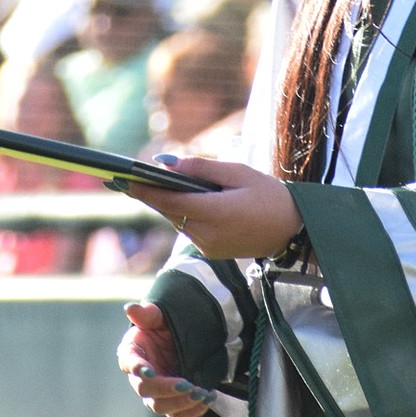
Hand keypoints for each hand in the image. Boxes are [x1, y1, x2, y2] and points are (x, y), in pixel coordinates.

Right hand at [118, 302, 212, 416]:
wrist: (178, 339)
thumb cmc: (162, 325)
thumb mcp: (158, 316)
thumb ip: (146, 314)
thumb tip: (130, 308)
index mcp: (131, 353)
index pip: (130, 363)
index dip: (137, 369)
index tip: (150, 371)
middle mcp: (139, 377)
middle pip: (146, 391)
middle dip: (167, 390)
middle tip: (189, 385)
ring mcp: (154, 392)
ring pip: (161, 407)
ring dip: (182, 403)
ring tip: (203, 393)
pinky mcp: (169, 402)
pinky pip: (176, 415)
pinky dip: (191, 412)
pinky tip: (206, 401)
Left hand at [121, 157, 301, 259]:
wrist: (292, 230)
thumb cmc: (269, 195)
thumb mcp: (238, 172)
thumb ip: (202, 168)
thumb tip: (168, 164)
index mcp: (216, 213)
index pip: (169, 200)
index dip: (144, 190)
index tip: (122, 179)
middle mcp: (208, 234)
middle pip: (169, 211)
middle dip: (152, 194)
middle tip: (128, 178)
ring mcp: (208, 246)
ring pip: (177, 220)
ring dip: (168, 204)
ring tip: (152, 185)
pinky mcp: (211, 252)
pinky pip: (188, 229)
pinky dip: (183, 213)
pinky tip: (183, 200)